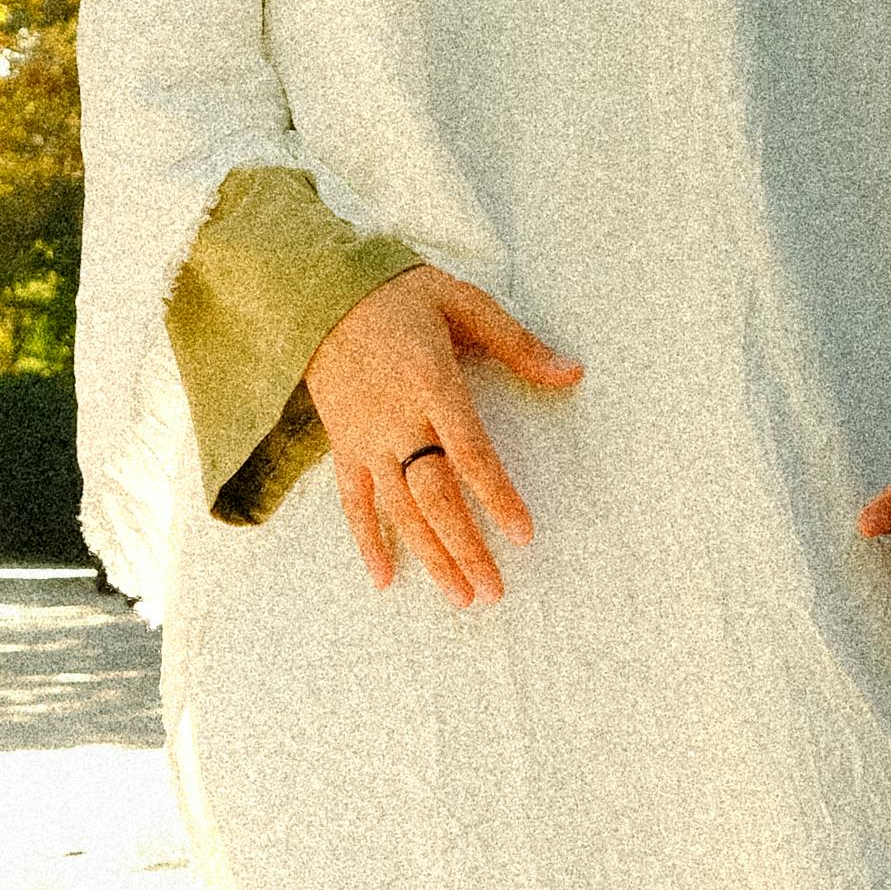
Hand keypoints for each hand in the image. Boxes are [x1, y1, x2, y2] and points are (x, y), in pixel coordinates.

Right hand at [303, 265, 582, 604]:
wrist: (318, 292)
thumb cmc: (399, 294)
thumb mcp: (462, 301)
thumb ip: (517, 343)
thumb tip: (572, 371)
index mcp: (432, 382)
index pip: (470, 452)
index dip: (497, 495)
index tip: (523, 534)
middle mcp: (397, 419)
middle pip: (433, 495)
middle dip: (464, 546)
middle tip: (493, 591)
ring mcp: (366, 438)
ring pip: (399, 509)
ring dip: (429, 555)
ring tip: (459, 597)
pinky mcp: (342, 446)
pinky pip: (354, 502)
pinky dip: (368, 541)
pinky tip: (386, 580)